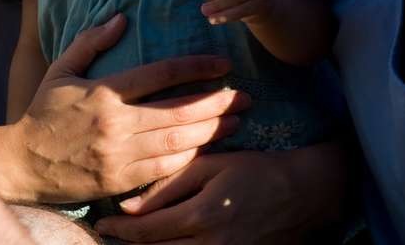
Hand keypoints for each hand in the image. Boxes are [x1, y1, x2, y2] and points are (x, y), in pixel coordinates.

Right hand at [7, 15, 247, 202]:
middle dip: (216, 103)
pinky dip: (188, 158)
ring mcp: (118, 155)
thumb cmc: (43, 113)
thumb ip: (91, 42)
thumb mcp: (61, 70)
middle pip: (178, 112)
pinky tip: (206, 148)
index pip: (160, 75)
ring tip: (235, 121)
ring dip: (211, 132)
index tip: (221, 65)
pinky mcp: (119, 181)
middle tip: (244, 97)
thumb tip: (121, 18)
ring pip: (176, 142)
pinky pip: (163, 169)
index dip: (195, 68)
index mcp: (104, 92)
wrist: (21, 163)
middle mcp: (115, 124)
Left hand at [94, 147, 347, 243]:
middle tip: (107, 235)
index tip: (102, 221)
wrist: (302, 194)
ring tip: (129, 243)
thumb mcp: (212, 167)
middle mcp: (211, 244)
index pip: (147, 230)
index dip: (120, 228)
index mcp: (202, 215)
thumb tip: (130, 204)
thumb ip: (170, 185)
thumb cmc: (255, 171)